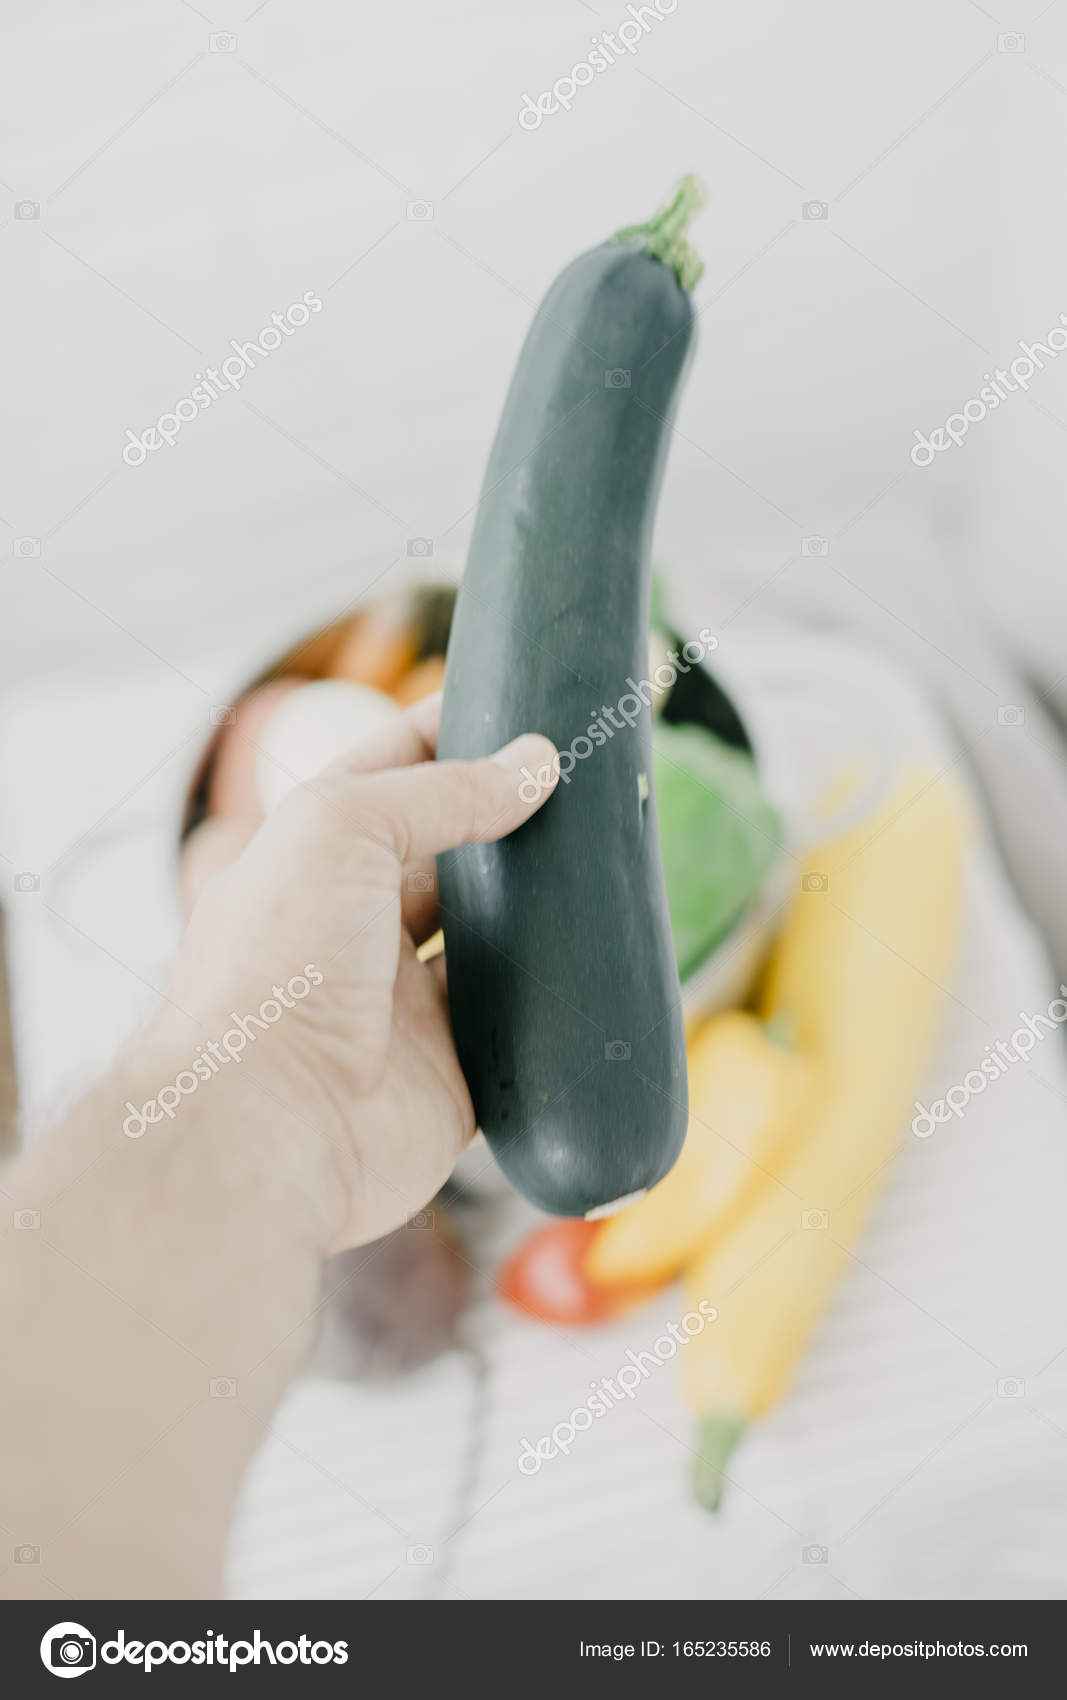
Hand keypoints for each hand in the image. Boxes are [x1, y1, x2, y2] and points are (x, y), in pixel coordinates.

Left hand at [163, 694, 556, 1251]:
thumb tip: (536, 765)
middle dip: (513, 821)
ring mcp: (407, 1007)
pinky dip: (558, 1004)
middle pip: (454, 855)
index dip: (455, 732)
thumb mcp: (341, 827)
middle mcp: (359, 929)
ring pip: (494, 943)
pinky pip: (520, 1032)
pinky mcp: (454, 1079)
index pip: (394, 772)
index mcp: (316, 858)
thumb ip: (442, 790)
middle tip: (590, 786)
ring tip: (610, 862)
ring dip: (542, 911)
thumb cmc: (275, 967)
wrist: (268, 1127)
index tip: (527, 705)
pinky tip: (603, 963)